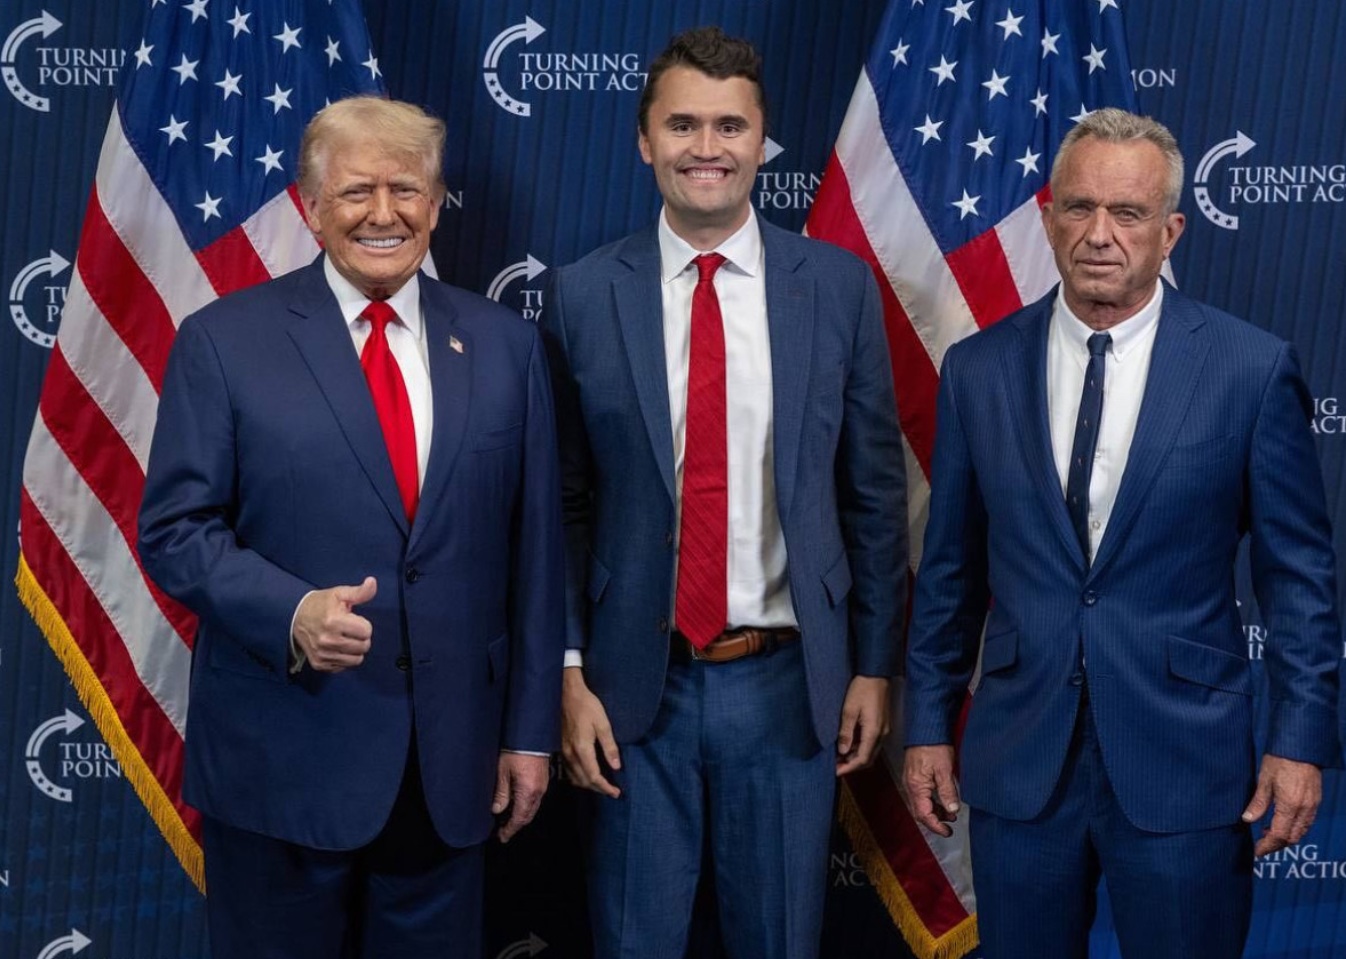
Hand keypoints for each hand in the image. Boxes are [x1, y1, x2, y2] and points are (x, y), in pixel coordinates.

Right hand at [292, 577, 376, 672]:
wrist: (294, 617)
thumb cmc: (320, 605)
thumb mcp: (339, 594)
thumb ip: (359, 592)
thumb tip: (372, 582)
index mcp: (334, 621)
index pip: (367, 631)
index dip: (363, 624)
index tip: (354, 620)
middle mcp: (328, 640)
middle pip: (364, 646)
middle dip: (361, 637)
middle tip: (351, 630)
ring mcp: (322, 654)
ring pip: (356, 660)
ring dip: (355, 650)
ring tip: (345, 639)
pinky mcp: (319, 664)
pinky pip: (343, 666)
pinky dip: (344, 658)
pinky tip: (336, 647)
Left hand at [493, 753, 549, 842]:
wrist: (531, 733)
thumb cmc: (515, 750)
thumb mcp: (502, 771)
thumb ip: (501, 793)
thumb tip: (497, 810)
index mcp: (528, 793)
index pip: (519, 818)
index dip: (509, 829)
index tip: (501, 837)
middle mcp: (538, 791)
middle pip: (528, 816)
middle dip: (516, 825)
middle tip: (503, 832)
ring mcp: (543, 785)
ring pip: (532, 808)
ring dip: (521, 816)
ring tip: (508, 819)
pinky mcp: (543, 778)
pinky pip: (535, 799)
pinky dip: (526, 806)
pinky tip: (517, 803)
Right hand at [560, 667, 620, 797]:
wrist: (566, 693)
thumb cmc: (587, 706)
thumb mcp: (603, 723)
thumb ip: (609, 746)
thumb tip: (616, 767)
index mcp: (582, 749)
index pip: (594, 777)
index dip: (605, 788)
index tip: (616, 793)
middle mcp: (570, 754)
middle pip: (583, 781)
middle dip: (598, 789)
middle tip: (612, 791)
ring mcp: (563, 752)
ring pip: (574, 778)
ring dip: (588, 785)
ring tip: (601, 785)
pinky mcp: (560, 747)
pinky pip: (568, 770)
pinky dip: (578, 778)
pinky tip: (586, 774)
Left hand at [836, 676, 891, 775]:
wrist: (876, 674)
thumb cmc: (863, 689)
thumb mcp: (849, 710)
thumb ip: (846, 732)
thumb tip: (842, 751)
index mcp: (874, 732)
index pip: (862, 759)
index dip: (849, 768)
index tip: (836, 771)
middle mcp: (881, 734)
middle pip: (868, 759)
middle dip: (852, 765)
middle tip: (835, 767)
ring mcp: (883, 730)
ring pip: (870, 752)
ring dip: (855, 757)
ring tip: (838, 757)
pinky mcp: (881, 725)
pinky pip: (871, 743)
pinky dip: (860, 748)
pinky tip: (848, 745)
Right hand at [903, 744, 960, 836]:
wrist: (925, 729)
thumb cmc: (933, 746)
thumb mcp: (944, 770)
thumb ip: (948, 791)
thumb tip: (952, 810)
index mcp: (916, 786)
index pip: (924, 814)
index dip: (936, 826)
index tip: (948, 831)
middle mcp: (910, 786)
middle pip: (920, 812)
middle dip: (934, 821)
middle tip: (949, 827)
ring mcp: (911, 781)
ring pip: (920, 805)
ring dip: (934, 812)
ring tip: (950, 814)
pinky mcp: (914, 777)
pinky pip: (921, 796)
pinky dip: (932, 803)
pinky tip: (943, 801)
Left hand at [1243, 753, 1321, 855]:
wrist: (1301, 747)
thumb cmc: (1279, 761)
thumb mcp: (1264, 781)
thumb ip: (1258, 803)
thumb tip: (1247, 819)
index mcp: (1290, 806)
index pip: (1279, 835)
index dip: (1267, 846)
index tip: (1256, 851)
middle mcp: (1304, 810)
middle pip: (1292, 838)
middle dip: (1276, 845)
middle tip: (1261, 844)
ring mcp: (1312, 806)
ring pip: (1301, 832)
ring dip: (1286, 837)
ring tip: (1267, 833)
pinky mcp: (1316, 801)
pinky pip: (1307, 823)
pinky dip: (1295, 828)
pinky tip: (1282, 822)